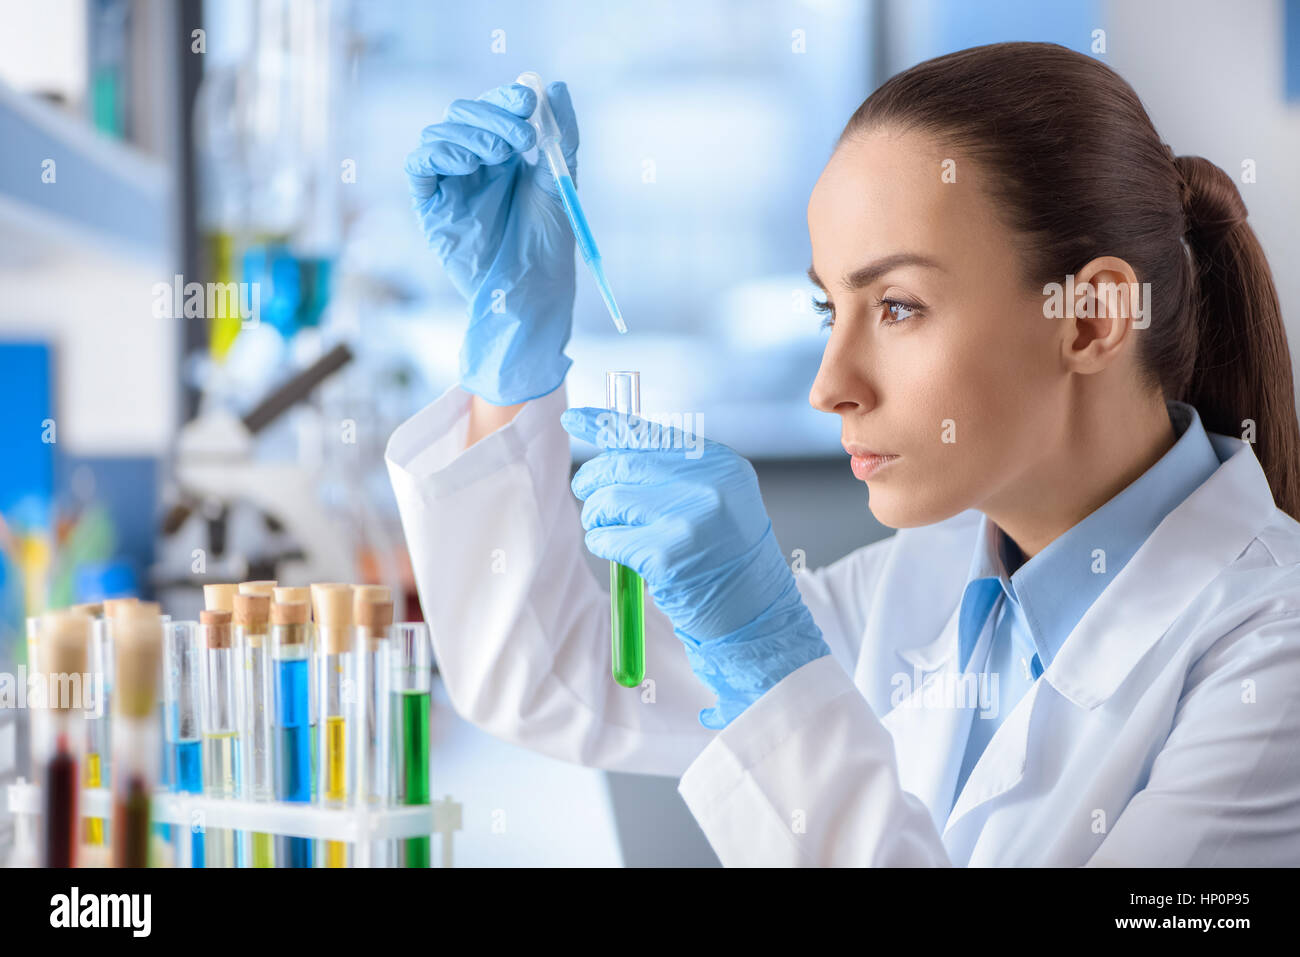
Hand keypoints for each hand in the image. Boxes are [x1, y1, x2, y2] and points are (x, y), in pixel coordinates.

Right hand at [404, 81, 578, 404]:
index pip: (494, 108)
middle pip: (464, 114)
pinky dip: (438, 152)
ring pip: (439, 132)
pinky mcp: (431, 205)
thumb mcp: (560, 183)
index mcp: (505, 154)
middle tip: (520, 138)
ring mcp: (450, 182)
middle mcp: (474, 163)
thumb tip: (559, 87)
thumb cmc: (549, 245)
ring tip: (499, 154)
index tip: (528, 104)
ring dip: (469, 133)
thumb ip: (561, 137)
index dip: (506, 99)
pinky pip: (419, 166)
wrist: (533, 292)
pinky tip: (467, 162)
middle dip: (491, 117)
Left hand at [561, 407, 830, 728]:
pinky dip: (602, 543)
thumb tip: (612, 445)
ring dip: (597, 516)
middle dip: (593, 479)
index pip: (650, 433)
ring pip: (610, 499)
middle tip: (585, 493)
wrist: (757, 617)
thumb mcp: (716, 500)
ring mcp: (688, 519)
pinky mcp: (666, 555)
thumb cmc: (729, 561)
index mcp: (720, 463)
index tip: (572, 419)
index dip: (604, 424)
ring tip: (608, 529)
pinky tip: (615, 552)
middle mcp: (708, 484)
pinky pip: (609, 538)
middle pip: (622, 463)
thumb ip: (673, 471)